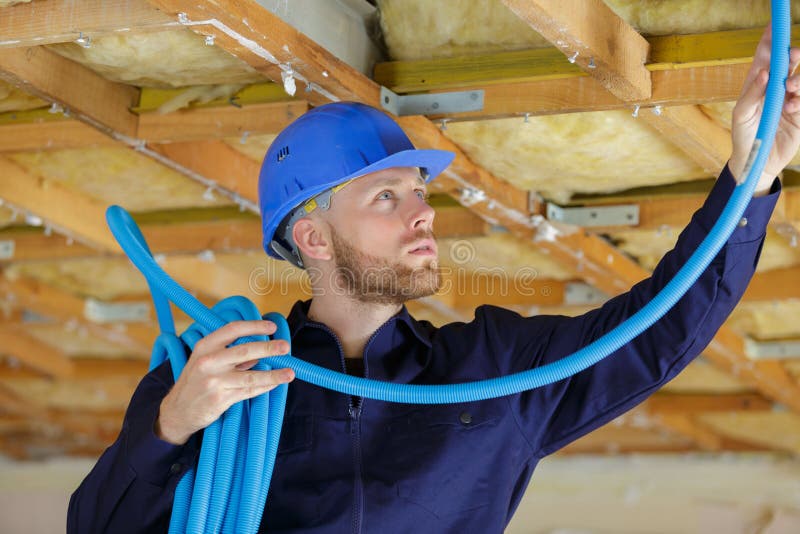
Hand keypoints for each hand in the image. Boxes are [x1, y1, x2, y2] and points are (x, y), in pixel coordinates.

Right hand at [155, 320, 294, 444]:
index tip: (271, 327)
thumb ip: (230, 353)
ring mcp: (214, 382)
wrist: (177, 410)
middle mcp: (208, 362)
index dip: (254, 326)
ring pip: (250, 376)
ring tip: (290, 372)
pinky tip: (275, 383)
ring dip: (273, 374)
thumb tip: (261, 347)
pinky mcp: (220, 399)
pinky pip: (248, 392)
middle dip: (268, 348)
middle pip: (245, 351)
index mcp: (205, 346)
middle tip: (285, 347)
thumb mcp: (206, 360)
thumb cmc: (196, 381)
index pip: (232, 329)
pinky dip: (264, 387)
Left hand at [729, 25, 799, 192]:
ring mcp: (790, 100)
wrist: (756, 161)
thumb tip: (764, 72)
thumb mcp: (742, 115)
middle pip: (789, 63)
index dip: (771, 40)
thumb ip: (752, 94)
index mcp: (757, 84)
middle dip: (793, 55)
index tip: (775, 25)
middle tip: (793, 55)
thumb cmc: (744, 136)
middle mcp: (775, 88)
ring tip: (791, 88)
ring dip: (799, 79)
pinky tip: (791, 108)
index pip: (765, 57)